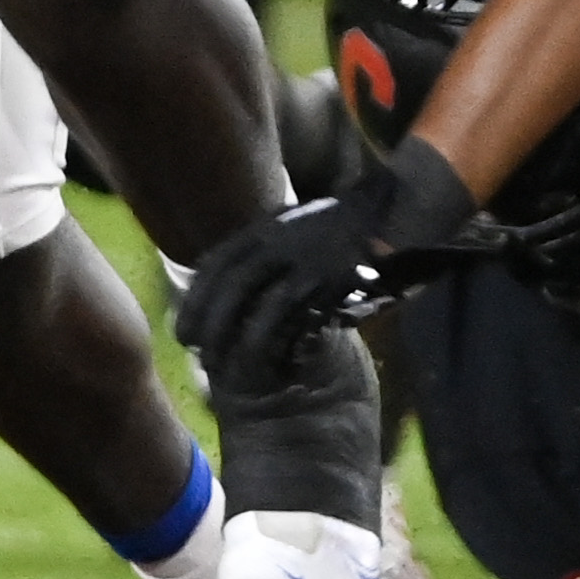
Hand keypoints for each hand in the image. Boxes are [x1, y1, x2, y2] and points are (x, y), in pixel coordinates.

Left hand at [176, 134, 479, 390]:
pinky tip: (268, 359)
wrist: (394, 214)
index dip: (197, 297)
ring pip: (253, 303)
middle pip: (228, 283)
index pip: (217, 262)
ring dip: (233, 336)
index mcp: (268, 227)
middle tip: (194, 348)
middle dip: (205, 318)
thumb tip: (242, 283)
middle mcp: (277, 240)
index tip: (185, 326)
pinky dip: (273, 339)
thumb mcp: (300, 226)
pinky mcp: (324, 279)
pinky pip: (288, 315)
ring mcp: (301, 259)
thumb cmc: (347, 226)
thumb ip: (272, 248)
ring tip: (224, 364)